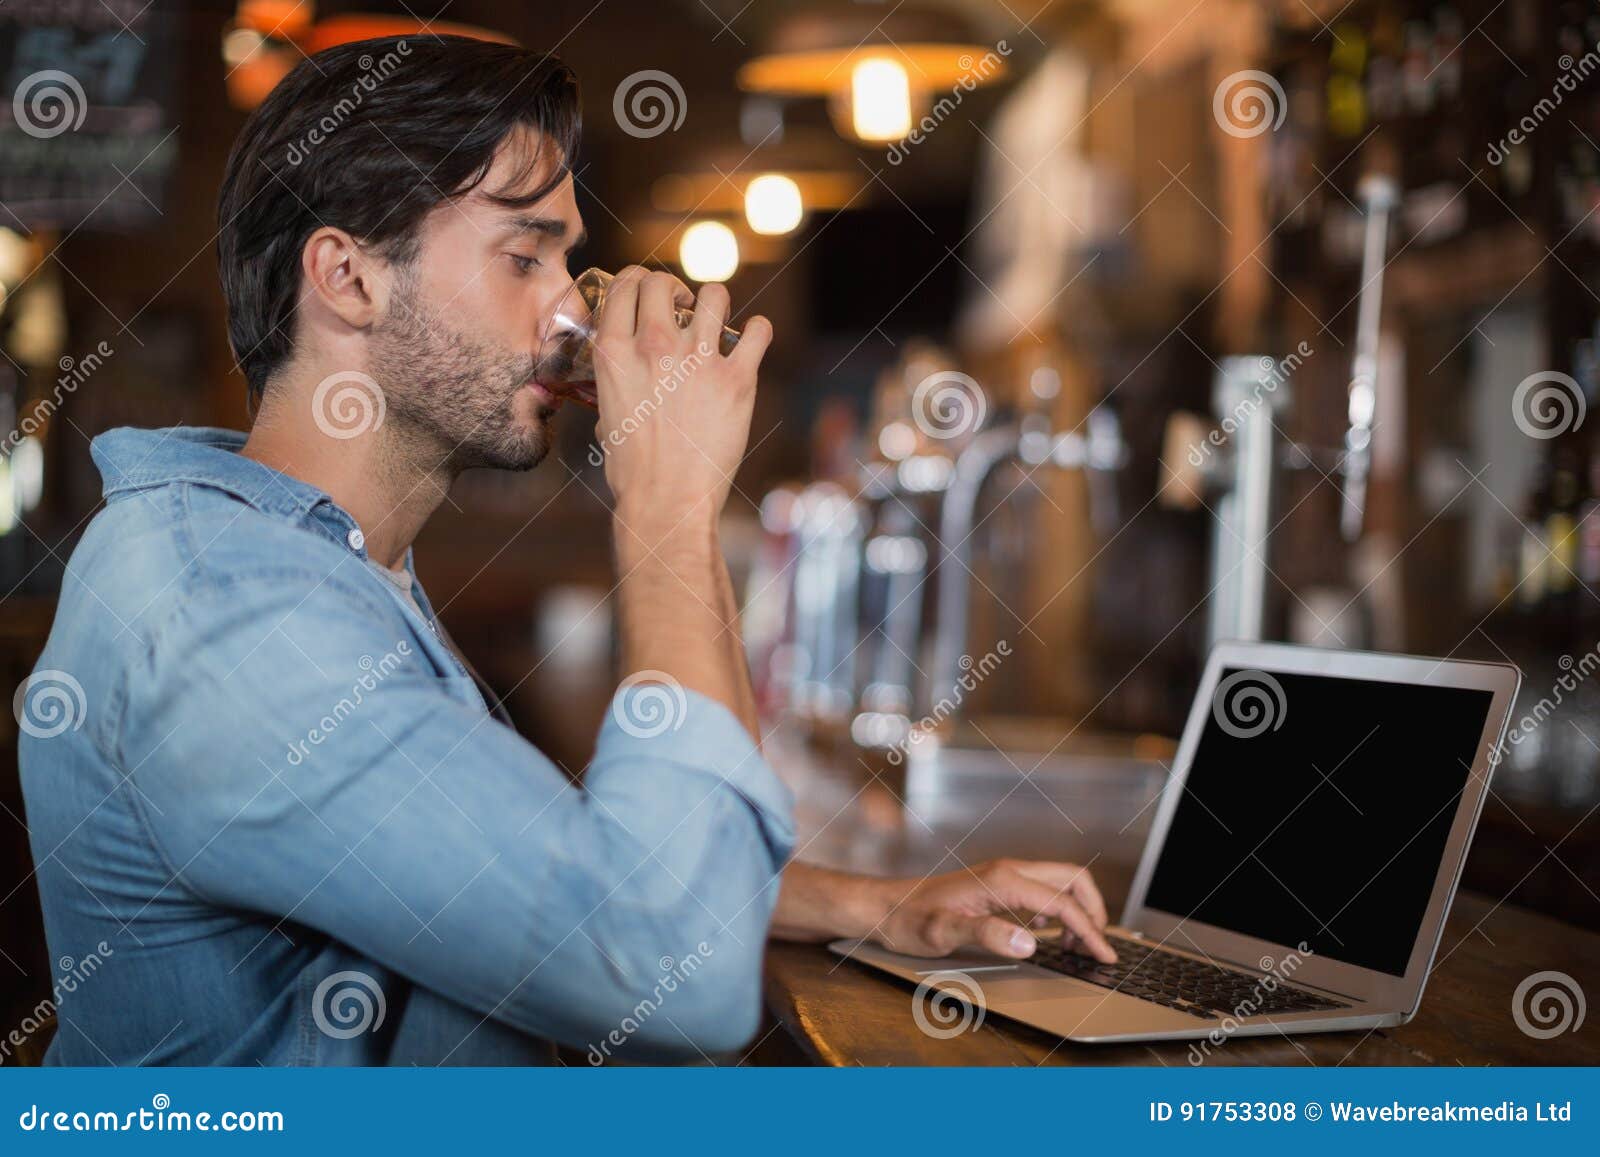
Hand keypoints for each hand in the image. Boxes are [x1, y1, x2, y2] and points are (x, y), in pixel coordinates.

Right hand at [591, 267, 772, 536]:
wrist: (667, 501)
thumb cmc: (632, 469)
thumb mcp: (604, 412)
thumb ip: (615, 379)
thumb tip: (623, 371)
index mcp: (614, 352)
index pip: (624, 285)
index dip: (638, 281)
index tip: (649, 293)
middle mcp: (654, 345)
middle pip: (664, 282)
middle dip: (675, 289)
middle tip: (684, 310)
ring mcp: (698, 360)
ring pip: (714, 294)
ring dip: (715, 303)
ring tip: (718, 323)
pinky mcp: (738, 379)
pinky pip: (758, 331)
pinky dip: (758, 331)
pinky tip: (752, 341)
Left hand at [863, 858, 1115, 962]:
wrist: (888, 907)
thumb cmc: (911, 920)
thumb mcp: (945, 933)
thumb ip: (988, 934)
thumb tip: (1031, 942)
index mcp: (1003, 880)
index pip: (1063, 903)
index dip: (1089, 931)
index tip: (1105, 957)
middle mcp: (1008, 870)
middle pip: (1072, 879)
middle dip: (1094, 910)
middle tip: (1098, 947)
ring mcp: (1005, 875)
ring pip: (1061, 882)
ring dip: (1078, 909)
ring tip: (1078, 946)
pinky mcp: (999, 884)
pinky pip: (1043, 889)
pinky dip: (1059, 909)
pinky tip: (1048, 934)